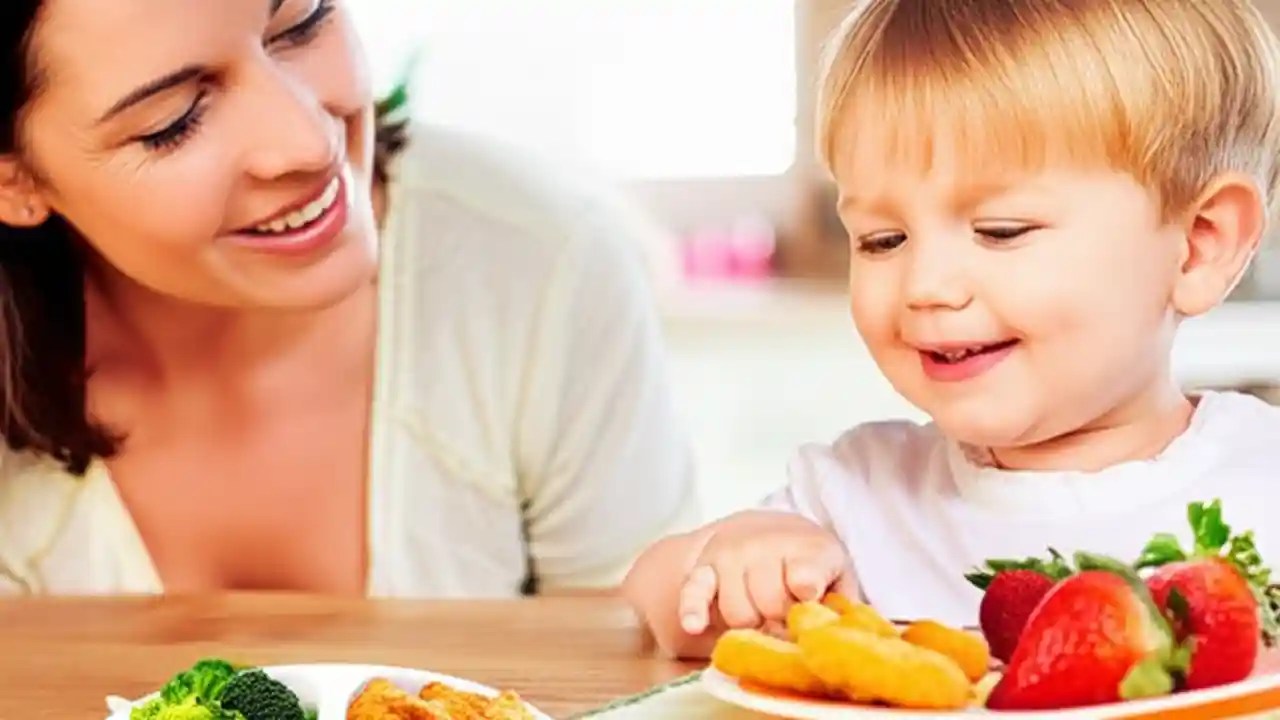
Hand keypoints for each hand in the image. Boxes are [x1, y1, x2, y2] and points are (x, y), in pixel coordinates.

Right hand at [678, 512, 856, 634]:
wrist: (763, 530)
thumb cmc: (806, 562)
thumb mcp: (837, 574)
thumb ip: (842, 603)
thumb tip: (840, 635)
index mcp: (805, 546)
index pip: (804, 575)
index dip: (807, 596)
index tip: (809, 599)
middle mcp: (764, 546)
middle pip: (771, 604)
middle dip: (781, 621)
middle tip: (787, 618)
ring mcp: (731, 556)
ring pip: (738, 613)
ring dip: (752, 624)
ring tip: (763, 615)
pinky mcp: (703, 569)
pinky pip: (694, 593)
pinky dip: (692, 610)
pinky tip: (694, 626)